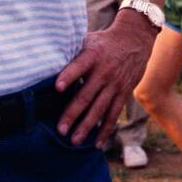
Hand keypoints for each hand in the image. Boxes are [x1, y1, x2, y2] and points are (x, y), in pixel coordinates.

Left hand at [54, 12, 157, 147]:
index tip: (57, 87)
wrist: (134, 38)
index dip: (68, 76)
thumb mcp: (88, 40)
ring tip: (74, 141)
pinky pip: (114, 113)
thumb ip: (71, 54)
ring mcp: (115, 84)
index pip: (78, 66)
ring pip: (99, 108)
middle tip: (60, 130)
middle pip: (86, 95)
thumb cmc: (103, 41)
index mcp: (92, 55)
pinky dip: (105, 129)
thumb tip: (46, 64)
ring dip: (86, 126)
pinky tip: (97, 143)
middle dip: (72, 114)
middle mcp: (104, 71)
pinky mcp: (124, 92)